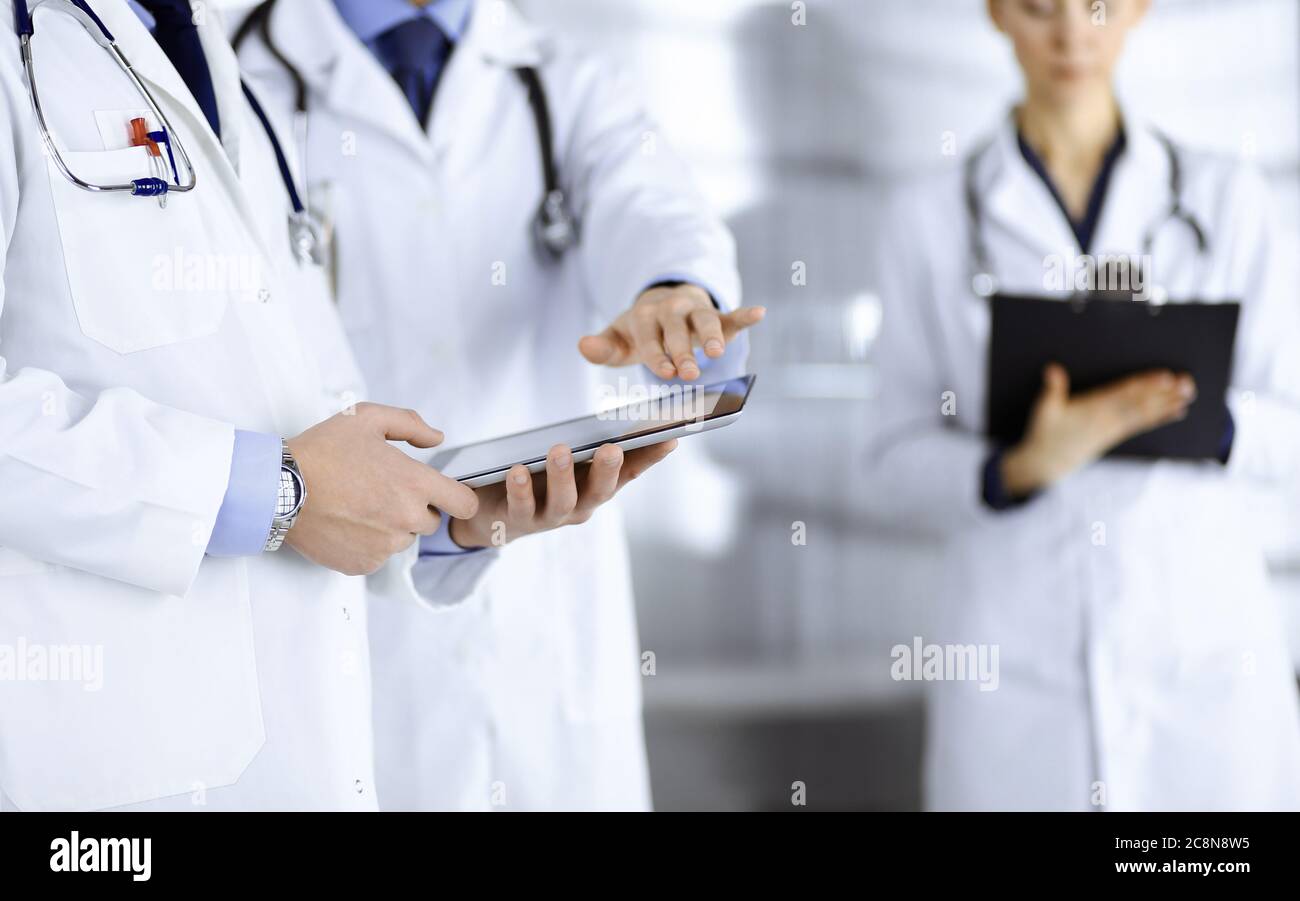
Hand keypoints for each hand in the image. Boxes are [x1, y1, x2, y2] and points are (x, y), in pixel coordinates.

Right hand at [284, 403, 478, 575]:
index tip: (442, 492)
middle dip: (415, 507)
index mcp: (414, 484)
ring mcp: (385, 546)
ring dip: (390, 525)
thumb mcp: (366, 418)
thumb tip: (437, 438)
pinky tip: (346, 523)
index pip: (464, 504)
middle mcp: (406, 519)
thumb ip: (410, 424)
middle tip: (382, 490)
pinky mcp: (364, 564)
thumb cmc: (321, 451)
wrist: (277, 489)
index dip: (456, 496)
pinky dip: (368, 543)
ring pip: (403, 539)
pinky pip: (378, 555)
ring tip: (357, 504)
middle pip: (431, 521)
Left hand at [449, 440, 677, 548]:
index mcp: (597, 486)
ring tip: (559, 449)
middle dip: (608, 469)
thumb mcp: (566, 458)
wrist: (495, 514)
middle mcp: (581, 505)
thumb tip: (617, 415)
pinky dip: (520, 489)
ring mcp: (552, 516)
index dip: (650, 457)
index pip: (631, 471)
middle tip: (613, 448)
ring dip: (563, 475)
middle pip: (601, 491)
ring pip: (563, 500)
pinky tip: (516, 470)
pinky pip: (522, 507)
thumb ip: (588, 442)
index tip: (670, 437)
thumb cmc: (538, 475)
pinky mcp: (519, 521)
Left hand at [579, 283, 764, 380]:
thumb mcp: (618, 339)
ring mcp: (694, 311)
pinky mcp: (715, 315)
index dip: (657, 355)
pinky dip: (744, 314)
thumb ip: (603, 348)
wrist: (658, 303)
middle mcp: (670, 311)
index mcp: (644, 318)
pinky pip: (730, 314)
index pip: (650, 340)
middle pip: (677, 332)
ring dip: (711, 335)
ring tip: (716, 353)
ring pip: (705, 320)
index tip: (664, 372)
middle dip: (683, 352)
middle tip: (688, 374)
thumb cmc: (638, 331)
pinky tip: (758, 313)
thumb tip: (582, 346)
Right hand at [1001, 363, 1195, 496]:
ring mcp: (1114, 428)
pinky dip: (1160, 417)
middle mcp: (1108, 418)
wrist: (1048, 464)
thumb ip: (1051, 388)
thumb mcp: (1043, 410)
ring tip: (1189, 394)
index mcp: (1093, 408)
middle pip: (1141, 402)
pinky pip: (1142, 424)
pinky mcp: (1115, 435)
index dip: (1145, 385)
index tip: (1165, 377)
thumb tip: (1052, 368)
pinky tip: (1176, 411)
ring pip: (1145, 413)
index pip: (1124, 394)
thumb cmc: (1045, 434)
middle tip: (1188, 383)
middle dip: (1165, 393)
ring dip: (1168, 403)